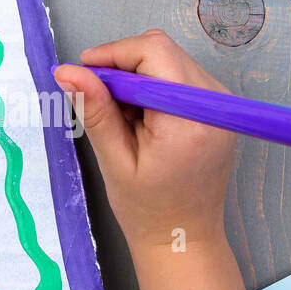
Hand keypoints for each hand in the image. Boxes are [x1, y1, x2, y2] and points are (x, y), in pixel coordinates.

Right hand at [54, 30, 234, 255]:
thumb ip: (95, 111)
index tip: (83, 71)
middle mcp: (215, 105)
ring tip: (122, 118)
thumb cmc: (148, 210)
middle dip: (123, 66)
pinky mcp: (218, 109)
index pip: (153, 52)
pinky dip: (153, 88)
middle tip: (98, 99)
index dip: (113, 54)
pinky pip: (179, 77)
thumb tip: (68, 71)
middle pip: (162, 51)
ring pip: (169, 60)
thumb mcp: (114, 161)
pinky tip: (141, 120)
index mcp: (190, 119)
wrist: (184, 238)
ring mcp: (221, 106)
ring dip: (137, 78)